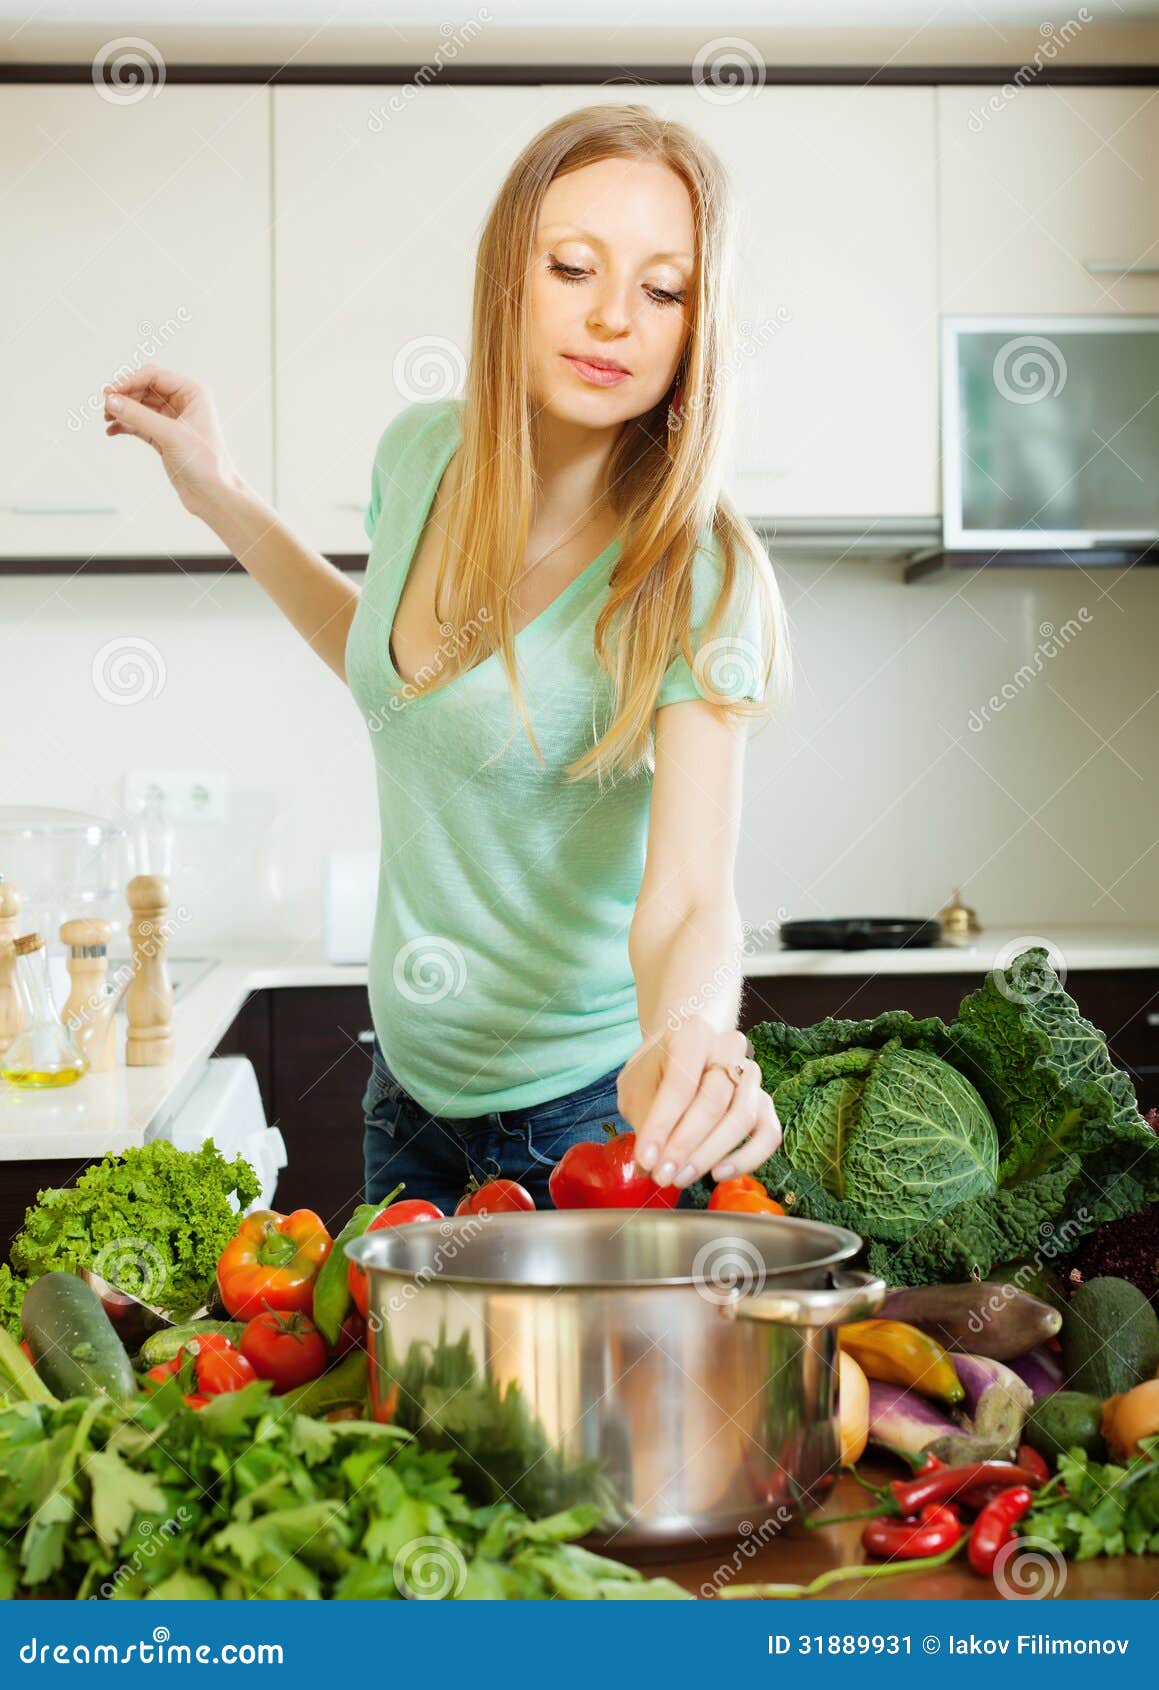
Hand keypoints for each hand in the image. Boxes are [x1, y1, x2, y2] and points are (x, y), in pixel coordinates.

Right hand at [102, 363, 243, 515]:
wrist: (214, 495)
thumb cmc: (207, 464)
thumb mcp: (171, 436)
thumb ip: (140, 416)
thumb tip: (112, 401)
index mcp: (193, 393)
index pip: (154, 375)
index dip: (129, 381)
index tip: (109, 393)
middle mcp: (183, 402)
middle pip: (143, 387)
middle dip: (123, 396)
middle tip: (104, 407)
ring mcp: (172, 420)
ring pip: (139, 406)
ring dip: (121, 410)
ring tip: (106, 419)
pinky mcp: (163, 437)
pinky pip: (138, 423)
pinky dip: (124, 425)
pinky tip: (111, 431)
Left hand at [616, 1015, 781, 1190]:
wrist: (685, 1049)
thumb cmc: (658, 1068)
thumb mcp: (637, 1084)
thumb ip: (645, 1116)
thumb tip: (650, 1162)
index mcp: (693, 1035)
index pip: (680, 1085)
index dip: (661, 1126)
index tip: (646, 1159)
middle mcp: (729, 1048)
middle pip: (713, 1101)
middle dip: (685, 1145)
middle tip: (662, 1175)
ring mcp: (751, 1075)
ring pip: (742, 1117)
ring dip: (710, 1154)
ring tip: (681, 1177)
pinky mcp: (764, 1101)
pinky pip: (768, 1134)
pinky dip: (747, 1158)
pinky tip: (718, 1173)